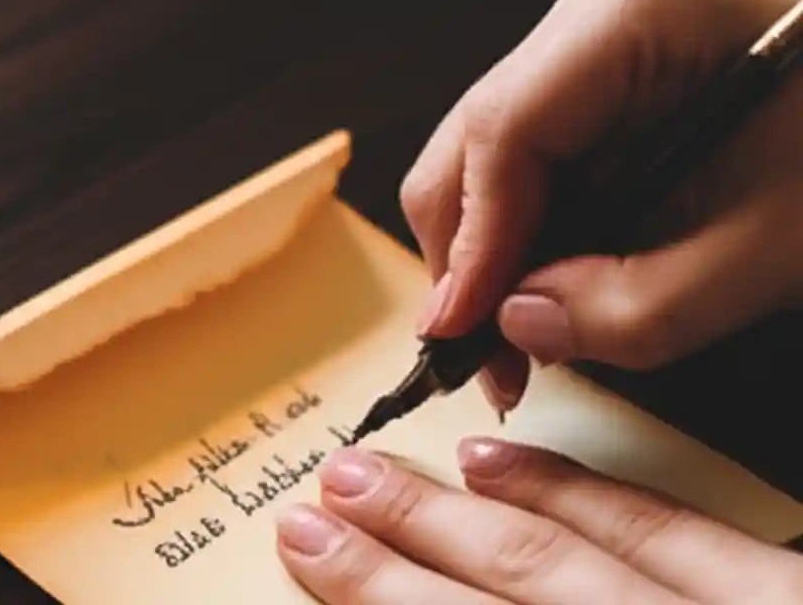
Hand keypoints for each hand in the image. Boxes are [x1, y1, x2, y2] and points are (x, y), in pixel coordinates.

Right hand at [276, 442, 802, 603]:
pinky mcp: (793, 603)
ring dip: (464, 519)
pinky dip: (582, 499)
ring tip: (381, 478)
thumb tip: (473, 602)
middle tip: (320, 506)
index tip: (306, 561)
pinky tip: (512, 469)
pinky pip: (678, 536)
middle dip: (398, 560)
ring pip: (575, 567)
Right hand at [399, 0, 802, 413]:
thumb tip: (515, 325)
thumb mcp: (768, 255)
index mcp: (639, 15)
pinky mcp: (578, 77)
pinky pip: (511, 163)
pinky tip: (545, 285)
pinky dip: (517, 234)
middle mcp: (591, 10)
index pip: (505, 130)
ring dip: (487, 256)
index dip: (471, 241)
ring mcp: (579, 39)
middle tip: (487, 358)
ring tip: (518, 333)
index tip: (459, 330)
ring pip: (474, 160)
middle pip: (469, 145)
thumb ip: (637, 308)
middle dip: (469, 260)